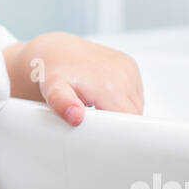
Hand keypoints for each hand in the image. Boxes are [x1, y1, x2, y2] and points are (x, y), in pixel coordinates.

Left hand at [15, 32, 142, 123]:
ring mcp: (129, 69)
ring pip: (136, 107)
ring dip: (121, 113)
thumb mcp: (52, 89)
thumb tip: (75, 116)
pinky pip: (135, 94)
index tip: (102, 138)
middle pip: (134, 117)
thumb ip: (62, 104)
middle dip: (118, 126)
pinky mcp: (130, 66)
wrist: (56, 50)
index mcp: (109, 85)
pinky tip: (103, 97)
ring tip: (96, 107)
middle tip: (94, 123)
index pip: (128, 124)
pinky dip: (123, 101)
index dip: (117, 135)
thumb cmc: (53, 73)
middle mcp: (123, 75)